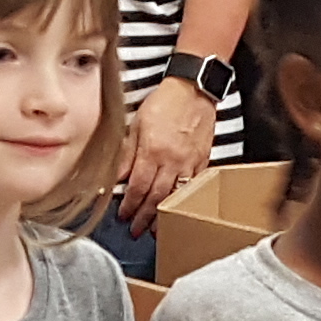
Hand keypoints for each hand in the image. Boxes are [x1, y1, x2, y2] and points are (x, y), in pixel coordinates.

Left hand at [120, 76, 214, 223]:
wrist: (194, 89)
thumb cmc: (164, 102)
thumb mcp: (136, 123)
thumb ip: (127, 153)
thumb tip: (117, 177)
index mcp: (153, 151)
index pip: (138, 187)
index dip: (130, 206)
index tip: (123, 216)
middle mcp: (172, 160)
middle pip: (156, 197)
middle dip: (145, 217)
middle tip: (136, 231)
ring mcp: (190, 162)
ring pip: (176, 196)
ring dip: (164, 215)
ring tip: (156, 229)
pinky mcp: (203, 160)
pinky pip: (193, 186)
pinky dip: (183, 200)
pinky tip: (177, 209)